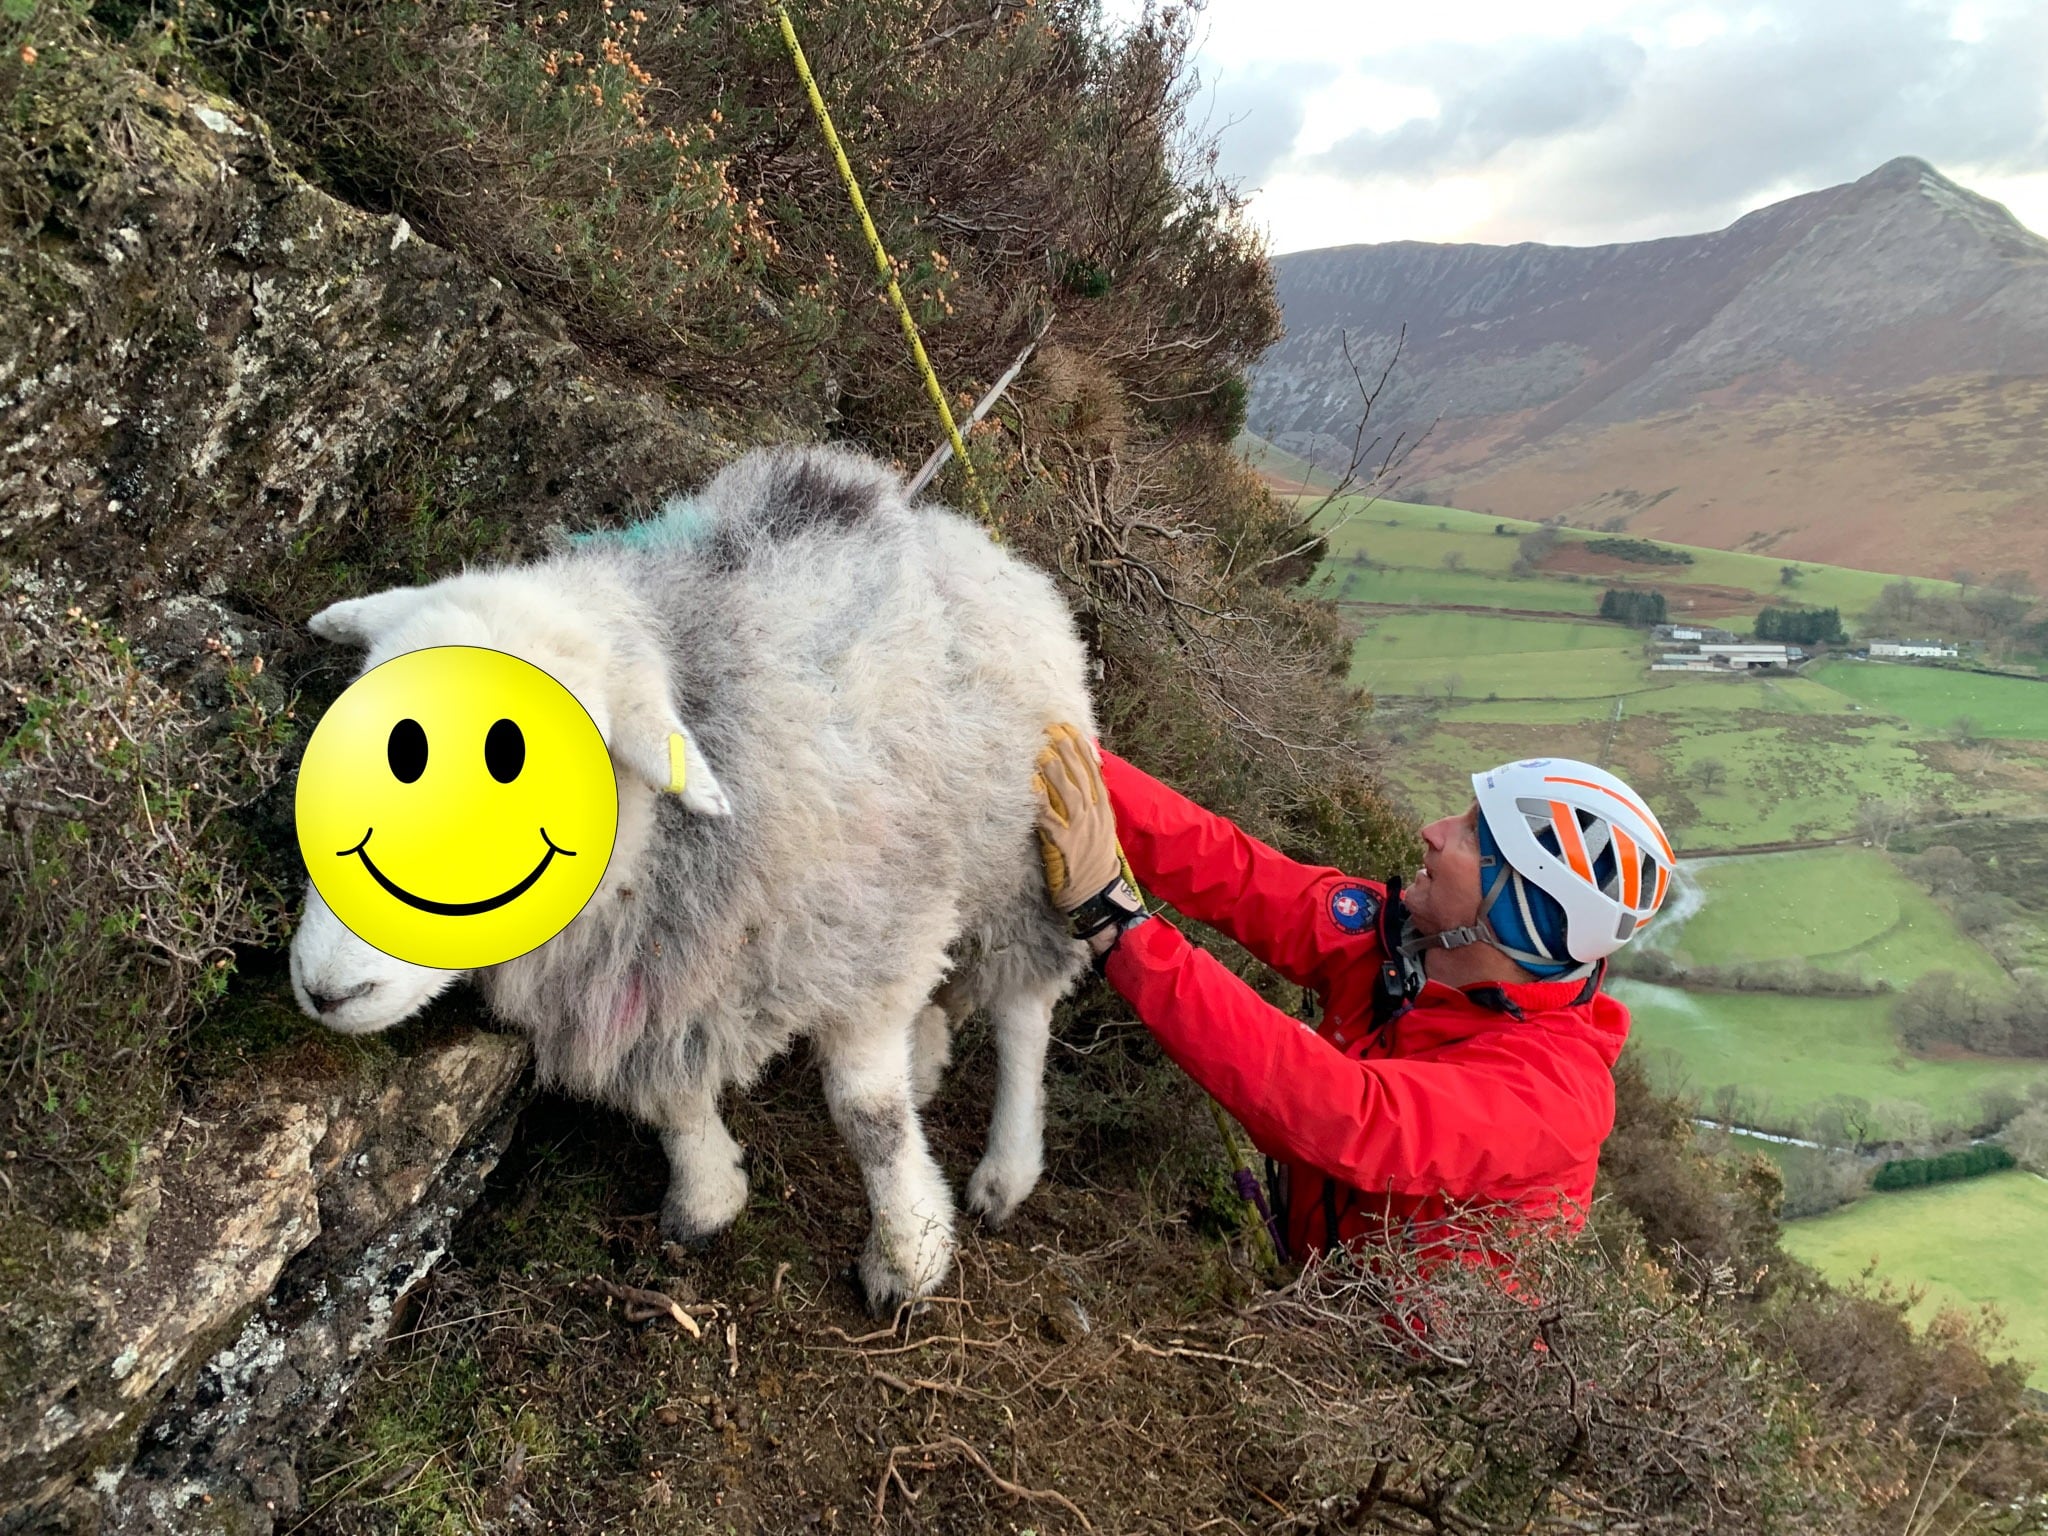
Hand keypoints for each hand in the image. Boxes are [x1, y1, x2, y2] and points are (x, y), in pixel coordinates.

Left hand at [1031, 723, 1120, 911]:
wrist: (1097, 894)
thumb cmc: (1094, 860)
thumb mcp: (1100, 827)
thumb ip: (1090, 802)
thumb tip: (1082, 776)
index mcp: (1101, 808)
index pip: (1093, 771)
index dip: (1081, 748)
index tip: (1069, 728)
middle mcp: (1092, 814)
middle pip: (1080, 775)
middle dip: (1066, 750)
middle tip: (1052, 729)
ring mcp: (1079, 828)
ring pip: (1067, 792)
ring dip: (1054, 770)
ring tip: (1042, 749)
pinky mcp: (1063, 844)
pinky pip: (1049, 819)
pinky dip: (1039, 803)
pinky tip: (1030, 788)